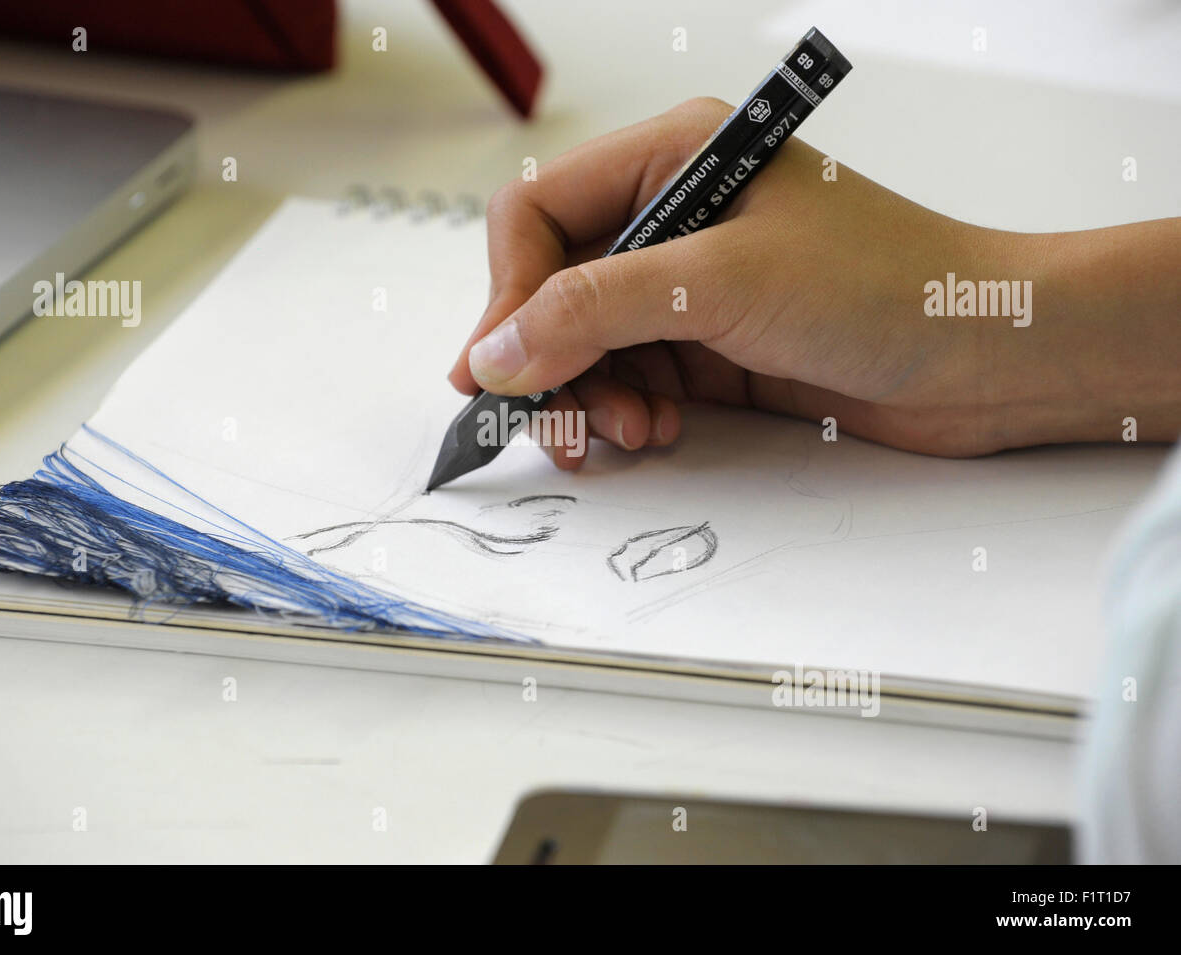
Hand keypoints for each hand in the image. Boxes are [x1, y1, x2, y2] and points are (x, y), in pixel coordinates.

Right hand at [448, 97, 1180, 465]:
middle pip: (553, 288)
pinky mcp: (713, 346)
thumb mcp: (720, 283)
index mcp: (672, 159)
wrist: (986, 356)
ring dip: (590, 396)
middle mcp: (673, 219)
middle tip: (553, 421)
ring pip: (587, 344)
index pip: (538, 216)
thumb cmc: (886, 283)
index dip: (506, 293)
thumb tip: (496, 351)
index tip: (497, 366)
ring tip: (626, 431)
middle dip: (548, 359)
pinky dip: (628, 411)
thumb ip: (593, 311)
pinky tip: (656, 431)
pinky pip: (632, 379)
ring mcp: (692, 288)